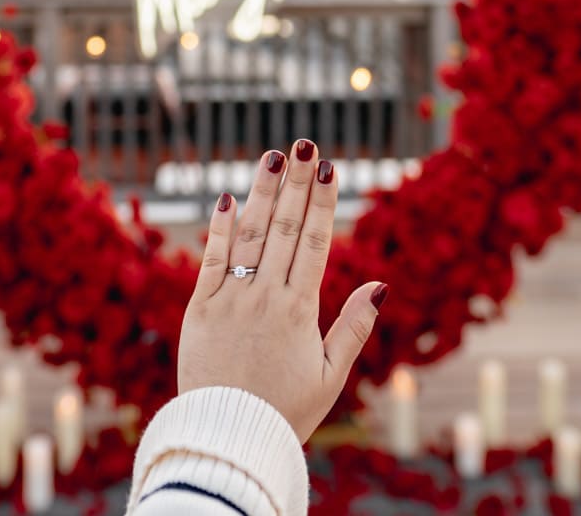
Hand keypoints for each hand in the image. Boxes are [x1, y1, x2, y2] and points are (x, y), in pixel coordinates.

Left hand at [176, 139, 387, 440]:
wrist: (228, 437)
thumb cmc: (285, 411)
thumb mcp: (330, 375)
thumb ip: (354, 326)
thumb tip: (380, 284)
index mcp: (300, 311)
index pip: (314, 242)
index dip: (321, 202)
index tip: (328, 168)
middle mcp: (265, 297)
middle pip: (282, 228)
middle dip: (294, 182)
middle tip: (303, 143)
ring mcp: (229, 299)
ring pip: (247, 236)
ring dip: (259, 193)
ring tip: (270, 157)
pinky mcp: (199, 309)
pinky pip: (210, 261)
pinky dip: (218, 230)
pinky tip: (224, 199)